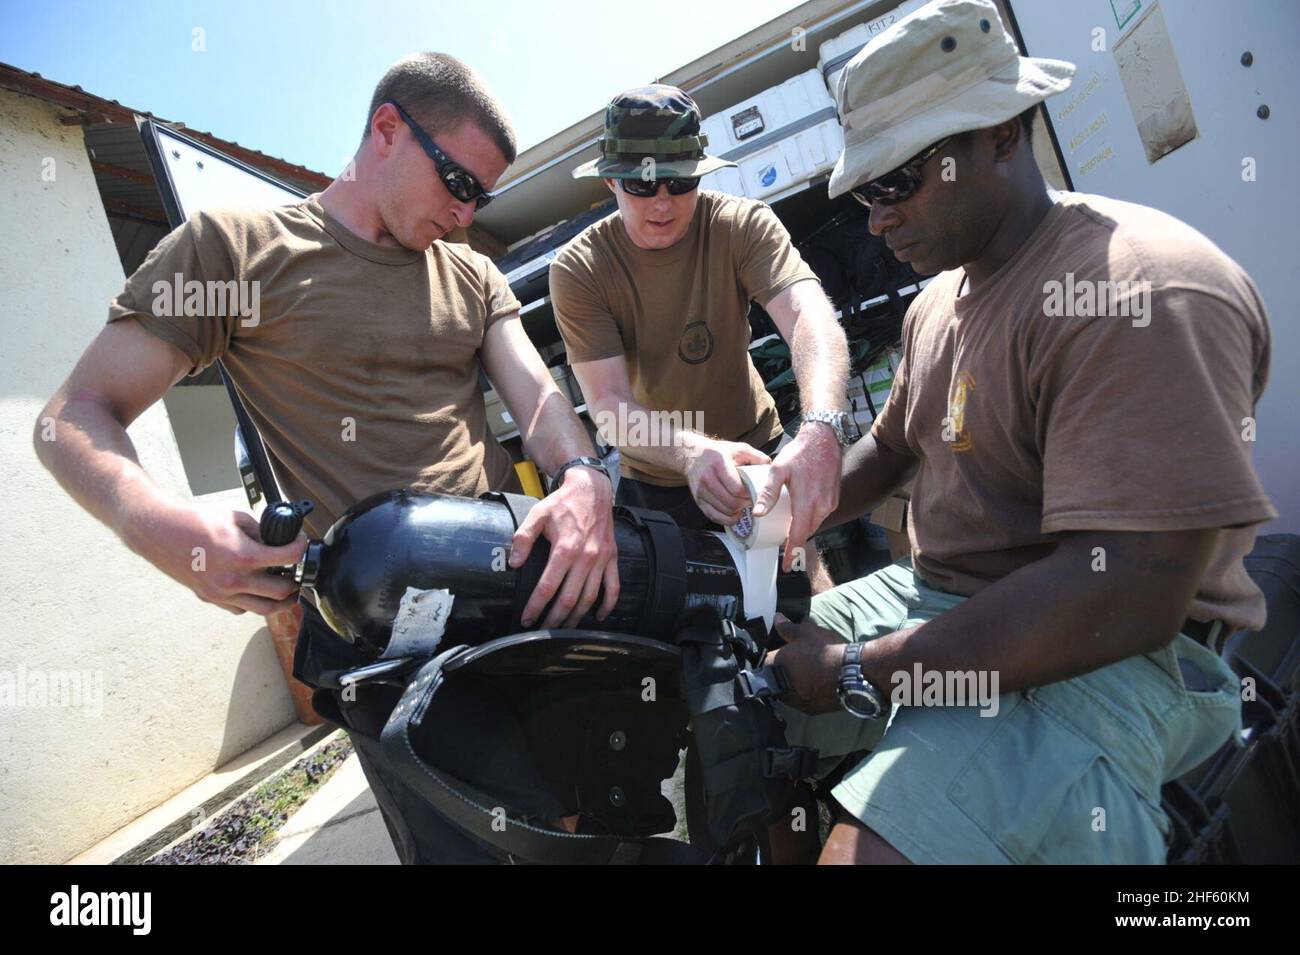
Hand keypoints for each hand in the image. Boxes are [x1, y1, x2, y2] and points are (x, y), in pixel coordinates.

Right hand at [124, 503, 306, 615]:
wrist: (159, 533)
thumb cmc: (195, 521)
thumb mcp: (236, 518)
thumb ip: (261, 532)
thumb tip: (278, 541)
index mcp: (243, 556)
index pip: (289, 558)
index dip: (301, 548)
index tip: (301, 544)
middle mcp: (233, 580)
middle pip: (281, 592)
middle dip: (295, 583)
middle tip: (297, 573)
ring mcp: (221, 594)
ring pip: (263, 609)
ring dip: (280, 601)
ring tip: (286, 590)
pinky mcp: (210, 599)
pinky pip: (241, 609)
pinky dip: (253, 603)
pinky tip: (255, 590)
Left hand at [510, 466, 618, 628]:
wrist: (591, 490)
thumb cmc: (562, 503)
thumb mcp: (537, 514)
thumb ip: (523, 538)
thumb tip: (514, 562)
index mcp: (565, 549)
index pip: (547, 587)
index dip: (535, 606)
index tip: (526, 618)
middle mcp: (585, 558)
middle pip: (569, 599)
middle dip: (554, 619)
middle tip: (541, 630)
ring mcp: (601, 560)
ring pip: (590, 598)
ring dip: (576, 618)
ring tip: (563, 629)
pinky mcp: (612, 558)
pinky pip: (614, 587)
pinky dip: (608, 606)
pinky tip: (597, 616)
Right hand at [679, 433, 771, 525]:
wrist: (691, 454)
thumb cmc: (717, 452)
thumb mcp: (738, 448)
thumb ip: (756, 456)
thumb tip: (770, 467)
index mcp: (719, 465)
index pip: (736, 488)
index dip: (748, 495)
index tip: (754, 494)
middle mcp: (708, 479)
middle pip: (731, 502)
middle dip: (744, 505)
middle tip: (751, 502)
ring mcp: (701, 491)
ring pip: (723, 511)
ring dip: (736, 513)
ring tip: (743, 507)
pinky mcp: (698, 500)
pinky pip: (713, 516)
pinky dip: (725, 519)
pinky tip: (733, 514)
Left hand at [752, 422, 841, 570]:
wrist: (824, 438)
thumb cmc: (800, 452)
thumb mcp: (778, 470)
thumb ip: (768, 493)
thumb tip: (757, 513)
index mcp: (807, 502)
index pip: (799, 536)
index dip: (792, 553)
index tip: (787, 566)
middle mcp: (822, 506)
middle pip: (807, 532)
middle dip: (795, 542)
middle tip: (782, 548)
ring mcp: (831, 502)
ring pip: (814, 524)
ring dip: (803, 529)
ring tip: (789, 533)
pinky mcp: (834, 498)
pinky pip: (821, 515)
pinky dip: (810, 519)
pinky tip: (800, 515)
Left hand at [764, 617, 846, 714]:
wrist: (850, 673)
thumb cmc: (825, 650)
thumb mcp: (806, 632)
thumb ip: (788, 627)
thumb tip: (776, 618)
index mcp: (774, 666)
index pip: (764, 662)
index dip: (773, 656)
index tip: (783, 653)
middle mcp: (780, 687)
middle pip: (774, 679)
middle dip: (782, 671)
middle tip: (797, 663)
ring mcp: (794, 701)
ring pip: (787, 692)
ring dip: (793, 684)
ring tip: (807, 674)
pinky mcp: (809, 710)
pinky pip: (802, 702)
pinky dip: (806, 694)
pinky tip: (816, 685)